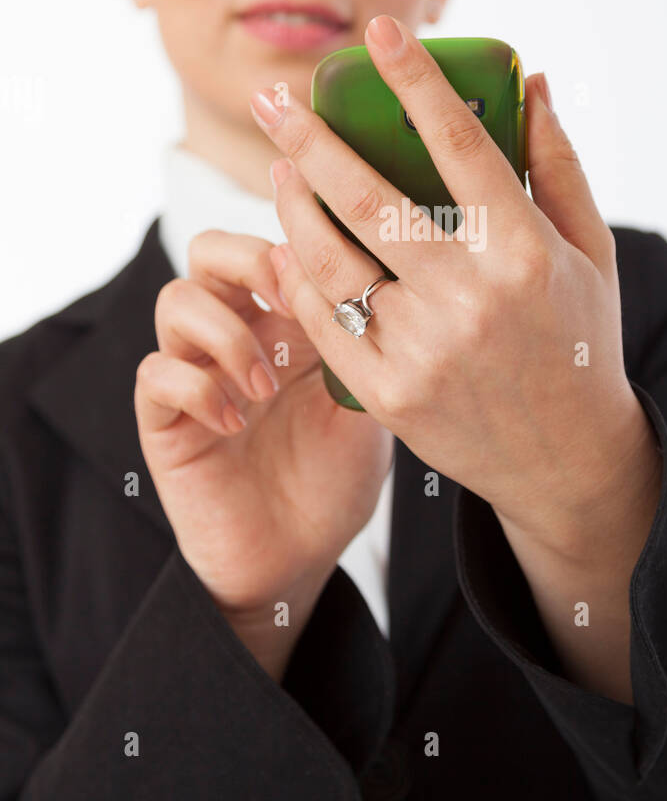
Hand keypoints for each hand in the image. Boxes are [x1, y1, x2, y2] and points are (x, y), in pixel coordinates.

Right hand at [134, 230, 392, 673]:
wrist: (298, 560)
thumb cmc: (334, 479)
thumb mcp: (365, 402)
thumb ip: (362, 341)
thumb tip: (377, 276)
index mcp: (283, 322)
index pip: (268, 244)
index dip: (293, 240)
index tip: (332, 266)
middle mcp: (233, 336)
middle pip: (209, 251)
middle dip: (244, 259)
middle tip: (285, 300)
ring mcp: (194, 375)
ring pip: (175, 301)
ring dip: (226, 333)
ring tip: (266, 385)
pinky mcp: (165, 421)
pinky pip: (156, 374)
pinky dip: (197, 388)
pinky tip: (237, 423)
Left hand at [250, 15, 657, 556]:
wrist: (566, 461)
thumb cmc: (579, 341)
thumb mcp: (591, 252)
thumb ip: (559, 166)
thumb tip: (532, 81)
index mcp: (523, 252)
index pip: (460, 145)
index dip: (416, 81)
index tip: (382, 32)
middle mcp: (469, 298)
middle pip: (369, 198)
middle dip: (310, 139)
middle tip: (276, 100)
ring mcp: (422, 349)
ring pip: (331, 258)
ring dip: (292, 203)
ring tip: (278, 167)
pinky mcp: (387, 393)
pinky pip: (322, 320)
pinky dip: (298, 275)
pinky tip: (290, 243)